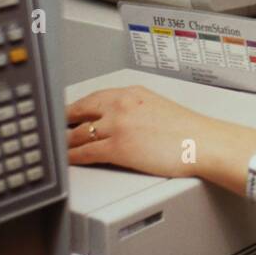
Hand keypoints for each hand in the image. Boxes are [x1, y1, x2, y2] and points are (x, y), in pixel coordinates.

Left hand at [66, 85, 237, 178]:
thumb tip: (120, 121)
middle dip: (63, 122)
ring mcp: (117, 125)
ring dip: (64, 142)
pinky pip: (85, 153)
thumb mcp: (157, 107)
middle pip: (79, 112)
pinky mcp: (118, 147)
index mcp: (131, 93)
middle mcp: (121, 104)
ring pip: (79, 134)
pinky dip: (72, 157)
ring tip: (57, 149)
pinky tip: (68, 161)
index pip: (92, 97)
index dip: (74, 108)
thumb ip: (135, 109)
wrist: (203, 142)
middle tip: (53, 130)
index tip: (66, 114)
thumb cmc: (188, 130)